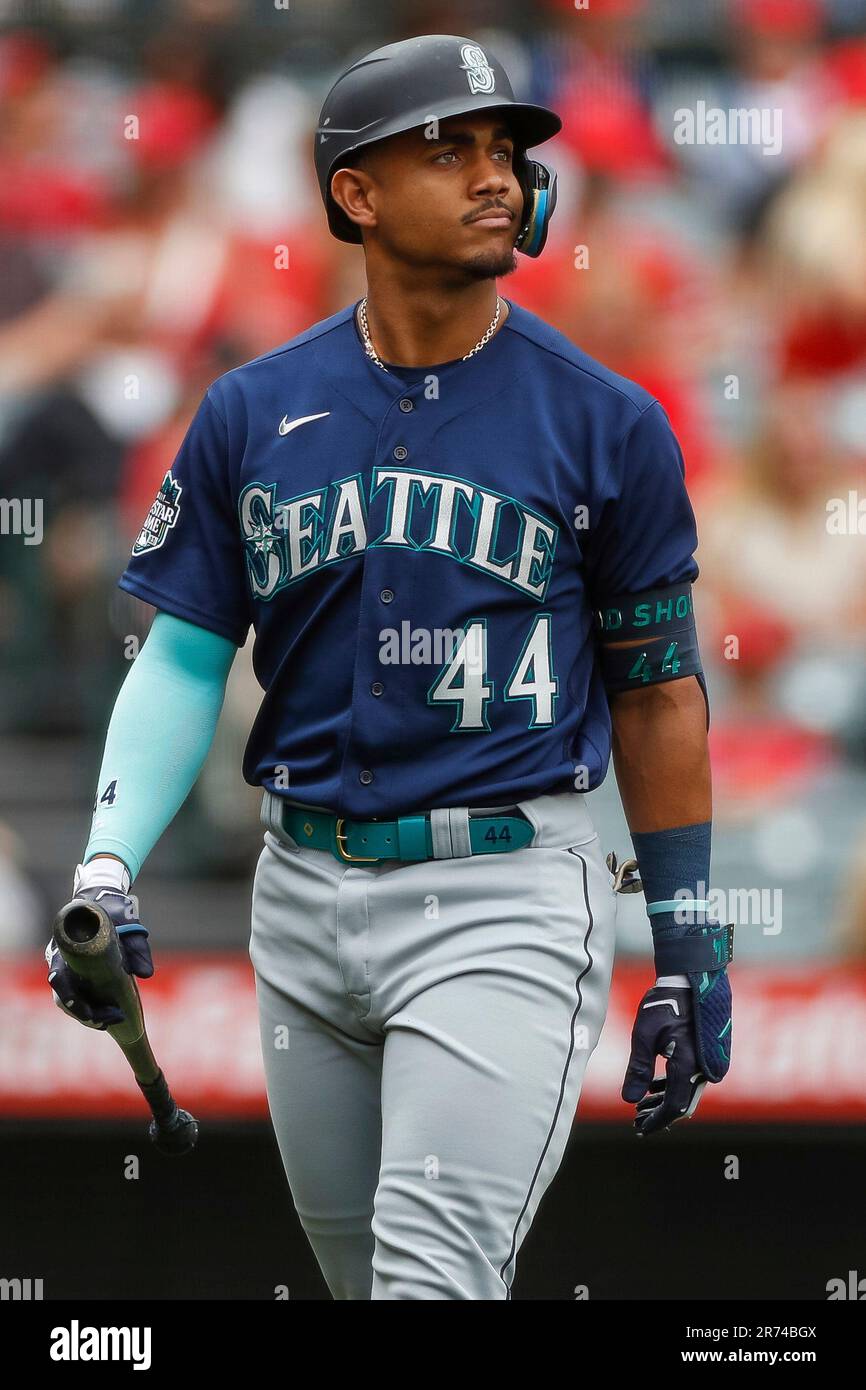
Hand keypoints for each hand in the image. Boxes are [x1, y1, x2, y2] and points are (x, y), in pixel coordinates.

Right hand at [45, 874, 152, 1029]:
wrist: (104, 896)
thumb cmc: (113, 909)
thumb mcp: (128, 923)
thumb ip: (138, 947)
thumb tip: (145, 975)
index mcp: (65, 948)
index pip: (58, 980)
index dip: (70, 999)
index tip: (89, 1010)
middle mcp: (60, 961)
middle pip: (64, 997)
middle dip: (85, 1014)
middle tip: (110, 1020)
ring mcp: (68, 968)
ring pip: (71, 1001)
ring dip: (90, 1015)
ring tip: (115, 1019)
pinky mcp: (79, 973)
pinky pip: (81, 996)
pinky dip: (94, 1008)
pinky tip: (112, 1013)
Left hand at [621, 984, 707, 1135]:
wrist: (692, 978)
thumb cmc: (665, 1002)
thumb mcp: (644, 1034)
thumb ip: (638, 1068)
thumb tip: (629, 1100)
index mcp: (688, 1065)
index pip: (674, 1106)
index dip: (657, 1121)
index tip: (640, 1129)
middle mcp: (704, 1068)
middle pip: (682, 1103)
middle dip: (659, 1114)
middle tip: (636, 1121)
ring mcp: (709, 1062)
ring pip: (686, 1092)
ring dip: (664, 1101)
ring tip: (641, 1106)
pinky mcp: (708, 1055)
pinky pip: (690, 1079)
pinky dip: (672, 1086)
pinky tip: (654, 1087)